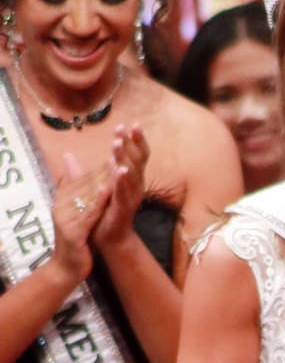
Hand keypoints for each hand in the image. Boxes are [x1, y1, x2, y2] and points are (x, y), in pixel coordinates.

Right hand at [49, 158, 111, 287]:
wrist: (66, 269)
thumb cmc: (76, 241)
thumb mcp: (78, 215)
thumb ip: (80, 195)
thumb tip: (83, 176)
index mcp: (62, 201)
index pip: (82, 180)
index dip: (100, 167)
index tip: (117, 153)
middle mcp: (61, 207)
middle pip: (84, 184)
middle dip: (103, 169)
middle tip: (120, 153)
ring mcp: (65, 219)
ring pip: (86, 196)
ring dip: (101, 179)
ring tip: (116, 165)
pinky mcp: (71, 232)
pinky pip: (86, 214)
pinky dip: (97, 201)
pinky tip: (107, 190)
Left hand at [91, 124, 149, 251]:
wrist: (109, 238)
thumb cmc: (103, 212)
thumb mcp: (91, 187)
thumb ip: (80, 171)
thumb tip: (67, 155)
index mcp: (131, 178)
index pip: (137, 154)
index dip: (135, 140)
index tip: (129, 123)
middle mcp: (136, 185)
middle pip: (139, 160)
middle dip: (132, 143)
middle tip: (126, 127)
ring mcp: (132, 197)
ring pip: (131, 173)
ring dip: (124, 158)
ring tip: (117, 143)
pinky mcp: (125, 208)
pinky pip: (125, 193)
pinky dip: (123, 181)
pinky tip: (120, 170)